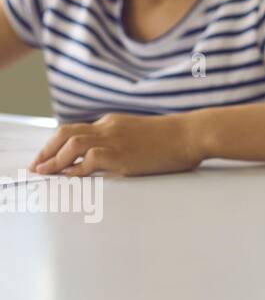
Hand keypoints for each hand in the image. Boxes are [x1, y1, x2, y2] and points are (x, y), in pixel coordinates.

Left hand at [29, 112, 202, 176]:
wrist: (193, 134)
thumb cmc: (175, 138)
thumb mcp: (142, 134)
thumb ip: (124, 141)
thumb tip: (110, 159)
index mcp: (113, 122)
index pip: (76, 130)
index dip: (57, 145)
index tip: (48, 159)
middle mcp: (109, 127)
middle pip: (65, 133)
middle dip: (46, 150)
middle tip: (37, 167)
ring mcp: (115, 140)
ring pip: (71, 144)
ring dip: (54, 160)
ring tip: (45, 174)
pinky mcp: (123, 155)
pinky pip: (89, 160)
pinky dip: (75, 169)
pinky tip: (71, 178)